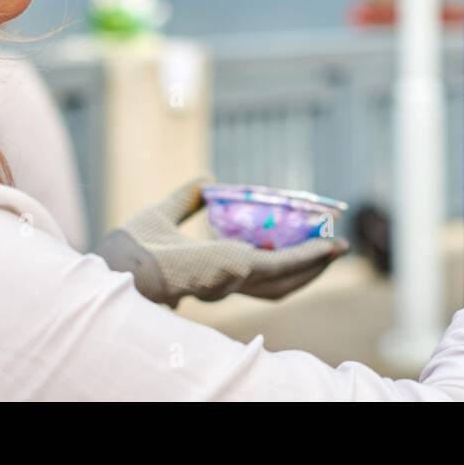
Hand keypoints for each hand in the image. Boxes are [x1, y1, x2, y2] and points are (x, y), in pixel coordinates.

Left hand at [95, 177, 349, 307]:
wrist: (126, 265)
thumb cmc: (134, 248)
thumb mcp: (164, 214)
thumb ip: (185, 200)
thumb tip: (206, 180)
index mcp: (210, 275)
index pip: (252, 275)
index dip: (278, 262)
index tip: (298, 245)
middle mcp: (227, 284)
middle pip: (279, 283)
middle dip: (307, 268)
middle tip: (330, 248)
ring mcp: (237, 279)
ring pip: (288, 276)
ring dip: (316, 262)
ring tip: (338, 247)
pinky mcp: (242, 268)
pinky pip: (285, 262)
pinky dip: (309, 254)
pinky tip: (328, 245)